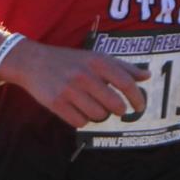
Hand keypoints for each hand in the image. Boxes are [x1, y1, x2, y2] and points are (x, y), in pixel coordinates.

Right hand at [0, 39, 147, 126]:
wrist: (32, 61)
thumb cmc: (70, 60)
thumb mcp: (95, 57)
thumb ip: (122, 67)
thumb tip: (147, 76)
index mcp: (97, 62)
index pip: (126, 84)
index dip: (137, 99)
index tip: (140, 107)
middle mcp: (84, 75)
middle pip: (115, 105)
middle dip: (118, 110)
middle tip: (114, 108)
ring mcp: (69, 90)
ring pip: (98, 116)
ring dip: (99, 115)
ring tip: (91, 105)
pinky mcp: (56, 103)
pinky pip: (80, 122)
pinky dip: (82, 119)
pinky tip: (77, 109)